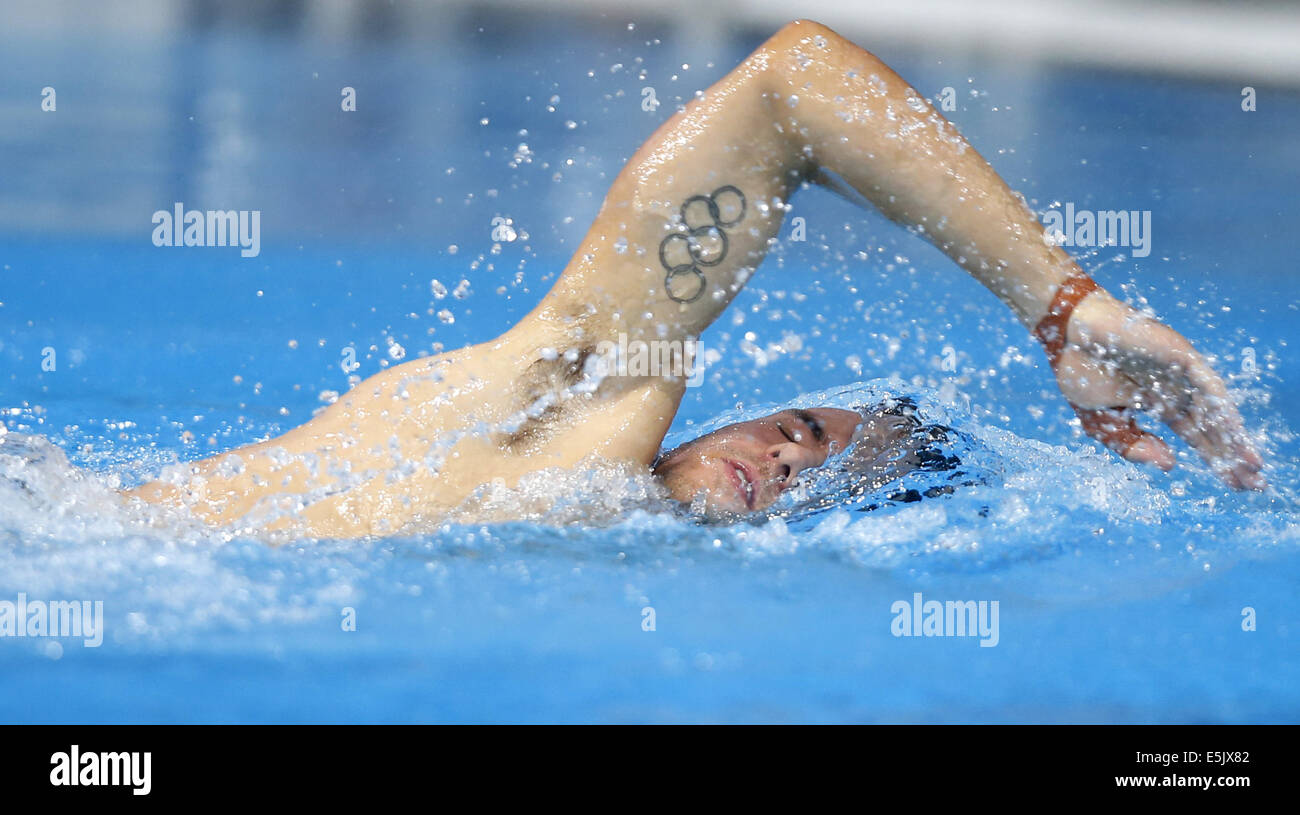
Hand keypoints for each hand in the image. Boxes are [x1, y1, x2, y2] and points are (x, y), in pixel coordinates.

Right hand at [1051, 290, 1264, 489]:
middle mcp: (1176, 389)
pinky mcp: (1181, 356)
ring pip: (1215, 410)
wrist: (1067, 334)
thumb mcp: (1100, 423)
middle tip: (1255, 484)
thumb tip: (1170, 464)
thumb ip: (1131, 446)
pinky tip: (1233, 432)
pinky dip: (1221, 409)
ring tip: (1251, 465)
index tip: (1235, 486)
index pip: (1195, 435)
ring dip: (1234, 438)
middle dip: (1232, 456)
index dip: (1215, 459)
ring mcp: (1181, 372)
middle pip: (1212, 428)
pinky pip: (1207, 385)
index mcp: (1157, 402)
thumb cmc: (1079, 370)